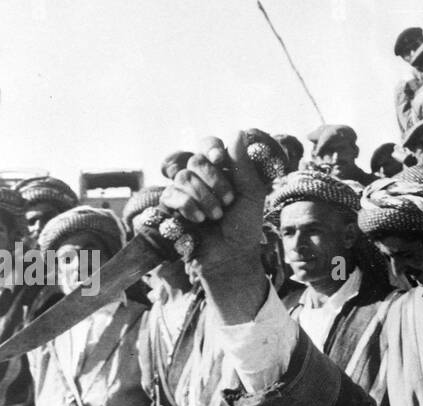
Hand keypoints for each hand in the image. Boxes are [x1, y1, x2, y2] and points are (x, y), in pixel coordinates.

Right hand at [160, 133, 268, 323]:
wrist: (231, 257)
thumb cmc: (245, 227)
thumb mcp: (251, 195)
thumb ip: (243, 165)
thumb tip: (237, 131)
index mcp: (221, 170)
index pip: (209, 145)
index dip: (212, 149)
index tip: (221, 160)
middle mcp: (201, 177)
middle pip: (195, 159)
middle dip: (213, 180)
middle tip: (227, 201)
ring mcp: (185, 191)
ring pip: (182, 177)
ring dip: (203, 198)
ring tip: (215, 216)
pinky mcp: (172, 207)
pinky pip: (171, 194)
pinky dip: (188, 207)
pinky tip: (198, 220)